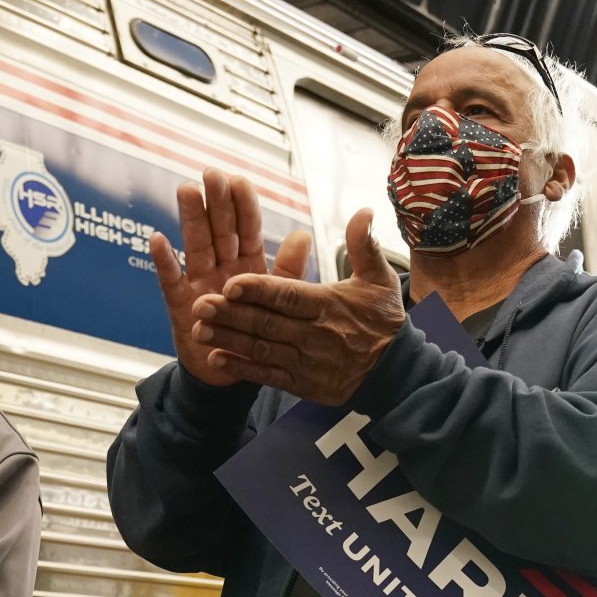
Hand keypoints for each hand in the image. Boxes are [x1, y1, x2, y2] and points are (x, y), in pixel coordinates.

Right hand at [151, 169, 311, 386]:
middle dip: (216, 202)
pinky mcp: (182, 305)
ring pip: (196, 246)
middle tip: (211, 173)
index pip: (247, 229)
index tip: (239, 180)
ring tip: (187, 190)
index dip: (243, 206)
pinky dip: (164, 261)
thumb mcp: (279, 302)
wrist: (233, 373)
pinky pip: (171, 280)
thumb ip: (289, 270)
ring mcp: (200, 284)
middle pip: (219, 230)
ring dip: (191, 218)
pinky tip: (158, 239)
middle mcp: (223, 269)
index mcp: (249, 266)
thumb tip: (304, 235)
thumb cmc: (255, 333)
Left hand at [191, 209, 405, 405]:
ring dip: (229, 340)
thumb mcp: (380, 279)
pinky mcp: (304, 385)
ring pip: (262, 350)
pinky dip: (242, 369)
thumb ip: (364, 245)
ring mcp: (308, 364)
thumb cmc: (384, 320)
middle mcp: (316, 336)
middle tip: (201, 305)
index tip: (232, 283)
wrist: (396, 371)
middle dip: (232, 315)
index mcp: (329, 306)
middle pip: (268, 324)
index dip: (259, 291)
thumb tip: (363, 211)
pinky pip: (268, 377)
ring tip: (199, 330)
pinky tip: (217, 359)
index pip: (289, 297)